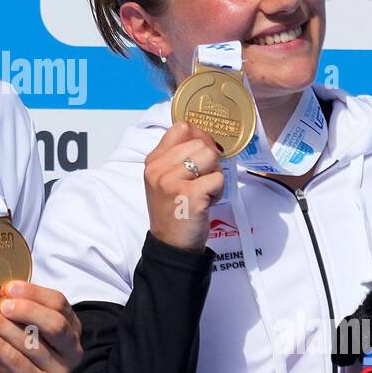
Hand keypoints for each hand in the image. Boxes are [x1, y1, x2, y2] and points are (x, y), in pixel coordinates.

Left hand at [0, 281, 83, 372]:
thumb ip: (16, 308)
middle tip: (2, 305)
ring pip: (31, 343)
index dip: (35, 293)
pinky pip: (17, 361)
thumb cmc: (18, 349)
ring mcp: (59, 370)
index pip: (59, 303)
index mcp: (71, 326)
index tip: (9, 287)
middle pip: (54, 324)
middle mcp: (72, 349)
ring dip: (3, 327)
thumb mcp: (20, 325)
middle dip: (27, 310)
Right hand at [144, 121, 224, 251]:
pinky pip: (217, 178)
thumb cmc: (174, 211)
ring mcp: (171, 182)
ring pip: (210, 157)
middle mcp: (158, 169)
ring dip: (215, 174)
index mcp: (153, 161)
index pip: (182, 128)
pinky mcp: (189, 195)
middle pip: (201, 143)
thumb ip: (178, 157)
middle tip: (202, 181)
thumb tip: (206, 137)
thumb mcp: (165, 180)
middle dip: (210, 161)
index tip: (203, 156)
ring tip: (205, 191)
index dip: (200, 137)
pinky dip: (218, 191)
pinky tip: (207, 202)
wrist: (171, 244)